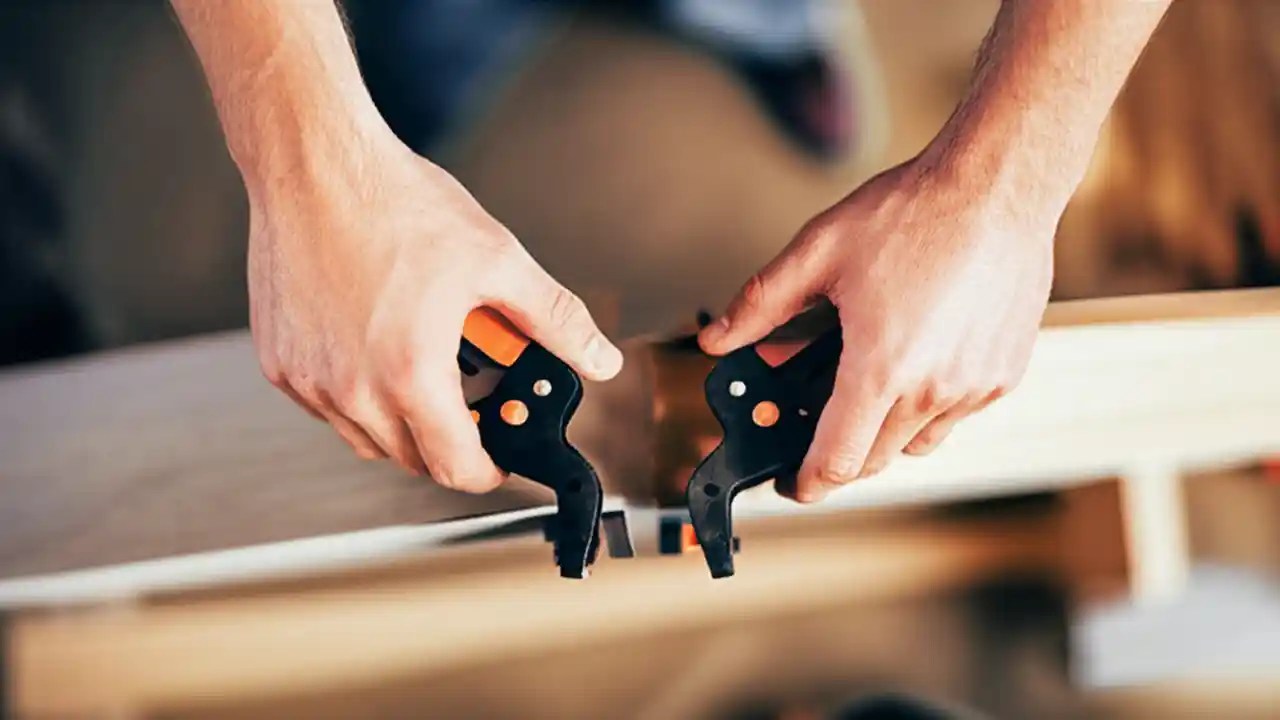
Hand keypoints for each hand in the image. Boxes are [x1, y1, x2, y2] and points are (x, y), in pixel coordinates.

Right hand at [246, 130, 621, 489]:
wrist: (313, 163)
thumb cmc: (398, 204)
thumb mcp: (498, 260)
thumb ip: (556, 321)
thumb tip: (600, 360)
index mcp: (411, 374)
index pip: (457, 469)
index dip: (491, 471)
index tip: (502, 454)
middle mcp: (351, 390)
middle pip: (413, 460)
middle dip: (452, 440)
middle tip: (473, 395)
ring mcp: (308, 381)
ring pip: (368, 439)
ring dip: (404, 421)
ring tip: (427, 362)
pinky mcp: (279, 364)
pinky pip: (328, 408)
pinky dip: (358, 395)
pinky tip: (379, 346)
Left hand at [699, 156, 1054, 501]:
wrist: (999, 187)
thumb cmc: (915, 214)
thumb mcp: (819, 252)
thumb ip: (762, 305)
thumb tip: (718, 340)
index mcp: (881, 369)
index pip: (837, 462)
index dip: (805, 483)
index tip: (791, 482)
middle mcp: (933, 390)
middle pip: (873, 460)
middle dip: (838, 453)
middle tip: (817, 422)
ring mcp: (974, 388)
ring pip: (916, 442)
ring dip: (883, 430)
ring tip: (866, 381)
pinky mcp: (1003, 376)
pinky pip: (954, 415)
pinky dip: (927, 405)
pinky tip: (913, 358)